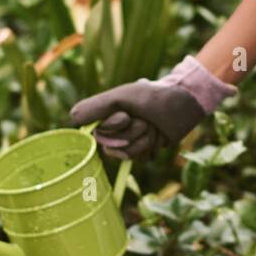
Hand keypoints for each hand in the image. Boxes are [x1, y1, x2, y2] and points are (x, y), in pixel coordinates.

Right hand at [68, 55, 236, 158]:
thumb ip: (95, 106)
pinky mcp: (145, 150)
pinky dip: (153, 146)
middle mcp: (115, 130)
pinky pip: (142, 159)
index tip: (125, 116)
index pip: (95, 134)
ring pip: (128, 155)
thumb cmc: (152, 96)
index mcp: (106, 116)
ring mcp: (130, 141)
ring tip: (153, 125)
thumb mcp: (121, 97)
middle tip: (144, 119)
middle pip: (112, 147)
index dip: (111, 129)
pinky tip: (160, 135)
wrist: (184, 103)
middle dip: (131, 133)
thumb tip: (72, 118)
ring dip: (144, 139)